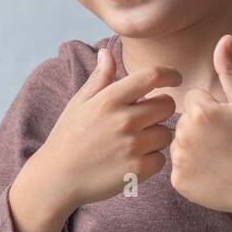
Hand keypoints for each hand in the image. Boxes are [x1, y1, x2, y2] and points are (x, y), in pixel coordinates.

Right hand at [34, 49, 180, 211]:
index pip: (152, 76)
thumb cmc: (68, 138)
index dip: (170, 73)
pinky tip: (133, 160)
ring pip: (166, 133)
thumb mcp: (79, 103)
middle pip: (167, 105)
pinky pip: (161, 159)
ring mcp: (132, 146)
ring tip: (135, 142)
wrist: (57, 178)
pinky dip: (152, 160)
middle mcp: (124, 120)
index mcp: (110, 99)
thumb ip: (99, 78)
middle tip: (147, 117)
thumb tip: (106, 53)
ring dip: (156, 136)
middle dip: (161, 108)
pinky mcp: (138, 170)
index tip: (175, 78)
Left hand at [169, 34, 231, 218]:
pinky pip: (178, 167)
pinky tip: (211, 172)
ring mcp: (179, 160)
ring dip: (193, 147)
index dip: (213, 109)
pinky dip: (191, 169)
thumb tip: (224, 38)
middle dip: (201, 127)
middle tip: (225, 141)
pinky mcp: (178, 181)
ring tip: (218, 157)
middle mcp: (184, 134)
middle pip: (185, 120)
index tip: (228, 124)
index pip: (194, 99)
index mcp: (199, 110)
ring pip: (179, 143)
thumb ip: (230, 69)